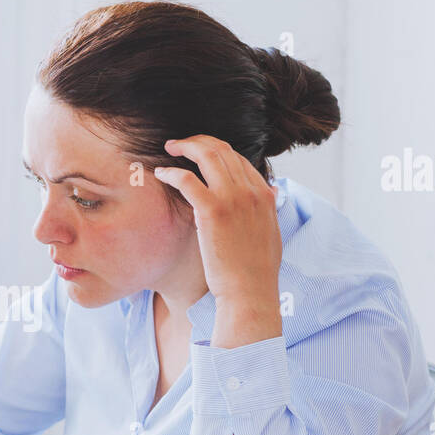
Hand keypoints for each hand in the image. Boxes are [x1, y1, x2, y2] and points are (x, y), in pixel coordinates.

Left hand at [153, 136, 282, 347]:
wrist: (250, 293)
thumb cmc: (256, 272)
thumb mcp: (271, 234)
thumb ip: (269, 210)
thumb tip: (272, 194)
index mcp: (265, 195)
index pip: (239, 158)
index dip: (217, 150)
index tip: (199, 152)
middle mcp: (252, 191)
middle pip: (223, 150)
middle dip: (199, 141)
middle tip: (180, 144)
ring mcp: (233, 198)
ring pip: (207, 155)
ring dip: (185, 147)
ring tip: (170, 148)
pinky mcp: (213, 211)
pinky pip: (187, 179)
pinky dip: (172, 172)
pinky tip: (162, 174)